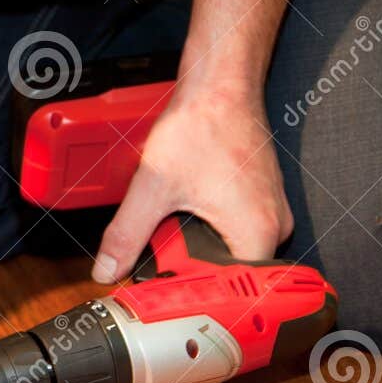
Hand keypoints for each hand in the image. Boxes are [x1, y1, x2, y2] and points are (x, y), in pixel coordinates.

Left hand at [93, 79, 291, 281]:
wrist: (220, 84)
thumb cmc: (201, 125)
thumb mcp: (154, 186)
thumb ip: (127, 234)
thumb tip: (108, 269)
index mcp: (257, 232)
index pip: (234, 294)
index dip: (196, 299)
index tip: (169, 297)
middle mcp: (273, 226)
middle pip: (230, 275)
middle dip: (192, 272)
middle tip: (162, 258)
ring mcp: (269, 211)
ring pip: (231, 252)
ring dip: (198, 249)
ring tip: (171, 232)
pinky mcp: (259, 198)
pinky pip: (234, 230)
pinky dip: (207, 230)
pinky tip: (185, 214)